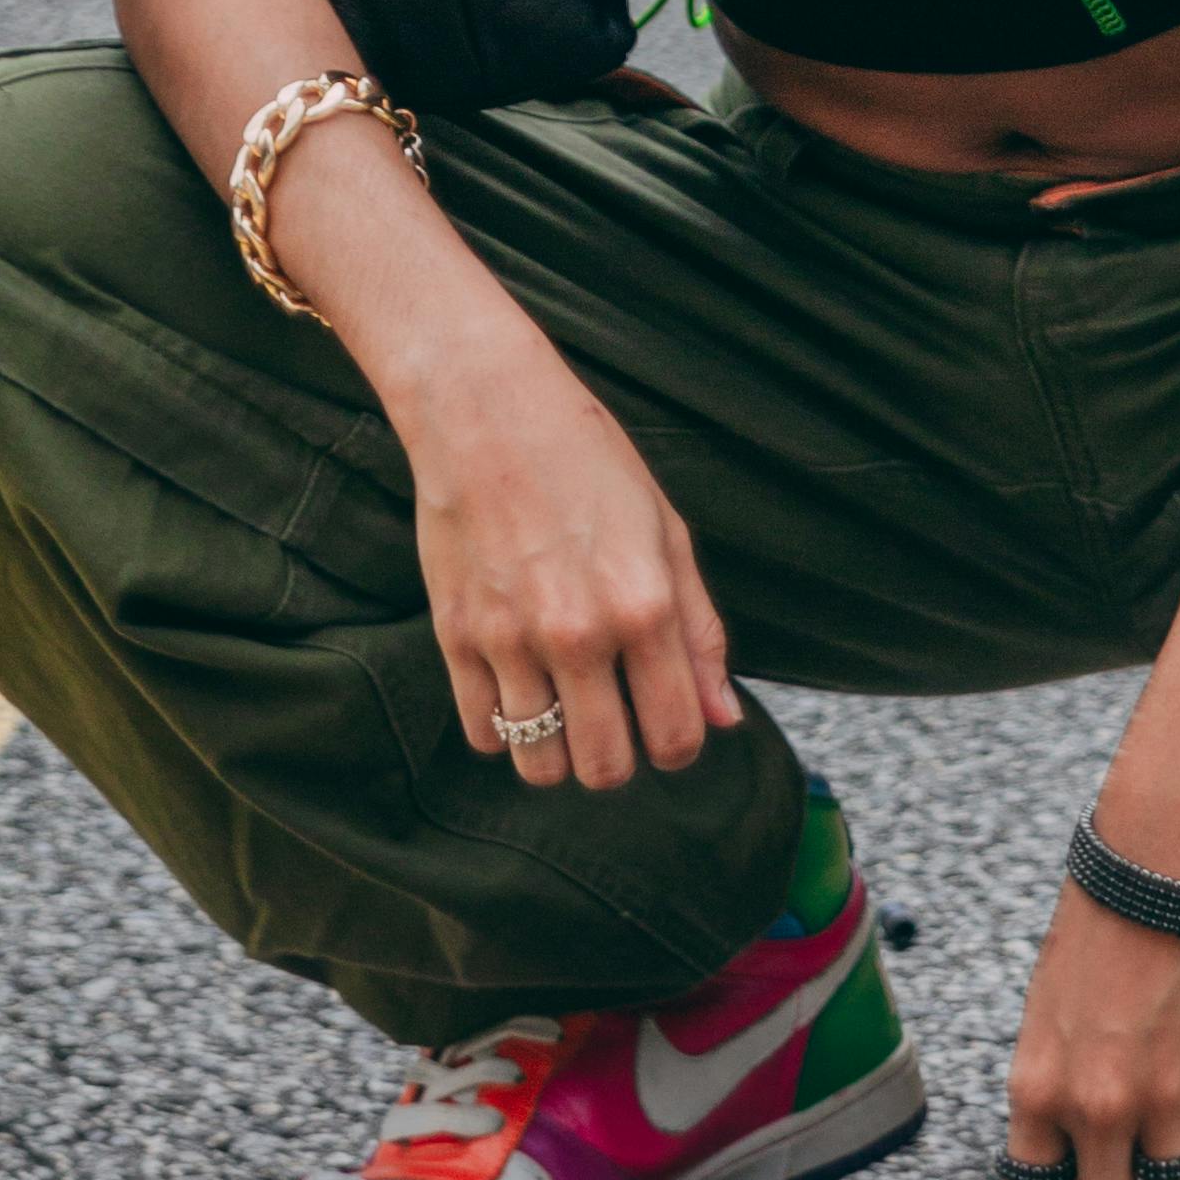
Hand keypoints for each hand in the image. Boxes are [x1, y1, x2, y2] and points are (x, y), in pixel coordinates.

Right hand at [396, 337, 739, 792]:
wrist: (486, 410)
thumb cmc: (587, 462)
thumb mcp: (666, 533)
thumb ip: (700, 632)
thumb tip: (724, 719)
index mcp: (645, 605)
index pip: (677, 737)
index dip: (679, 748)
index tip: (666, 728)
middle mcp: (579, 632)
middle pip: (606, 769)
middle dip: (619, 761)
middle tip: (614, 721)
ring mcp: (511, 640)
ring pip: (540, 766)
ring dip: (559, 753)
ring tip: (564, 709)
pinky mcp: (455, 637)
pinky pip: (483, 733)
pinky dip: (504, 728)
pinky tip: (519, 687)